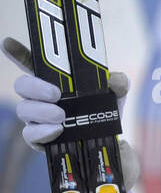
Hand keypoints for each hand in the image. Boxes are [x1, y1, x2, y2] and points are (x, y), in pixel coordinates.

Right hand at [3, 36, 138, 189]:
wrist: (115, 149)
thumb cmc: (106, 115)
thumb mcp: (116, 97)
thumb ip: (117, 83)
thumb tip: (114, 79)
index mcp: (56, 82)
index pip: (33, 64)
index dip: (18, 53)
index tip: (8, 43)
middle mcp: (42, 99)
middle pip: (22, 86)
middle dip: (34, 87)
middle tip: (56, 94)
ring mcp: (38, 120)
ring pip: (24, 110)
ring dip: (41, 111)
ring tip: (61, 116)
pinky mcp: (41, 142)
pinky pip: (30, 135)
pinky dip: (42, 131)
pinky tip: (56, 130)